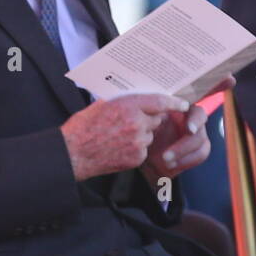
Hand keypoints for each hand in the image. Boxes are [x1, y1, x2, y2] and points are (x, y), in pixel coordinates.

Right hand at [60, 93, 189, 181]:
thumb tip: (137, 97)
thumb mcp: (100, 105)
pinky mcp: (137, 158)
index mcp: (128, 106)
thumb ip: (122, 101)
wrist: (73, 154)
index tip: (182, 103)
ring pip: (149, 136)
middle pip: (156, 119)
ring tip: (118, 137)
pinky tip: (118, 149)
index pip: (160, 101)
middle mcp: (136, 123)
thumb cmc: (82, 128)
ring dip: (140, 135)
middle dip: (147, 120)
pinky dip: (134, 149)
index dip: (173, 102)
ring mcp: (138, 142)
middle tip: (131, 122)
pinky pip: (143, 150)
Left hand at [141, 75, 234, 180]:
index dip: (217, 83)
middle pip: (200, 115)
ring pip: (200, 138)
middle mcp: (190, 115)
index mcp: (177, 104)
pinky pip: (200, 153)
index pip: (198, 90)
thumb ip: (150, 107)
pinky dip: (185, 160)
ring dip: (183, 149)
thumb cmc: (140, 132)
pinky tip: (170, 164)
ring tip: (165, 158)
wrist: (139, 158)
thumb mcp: (140, 117)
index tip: (229, 78)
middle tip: (189, 129)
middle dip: (196, 121)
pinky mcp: (198, 149)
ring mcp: (197, 132)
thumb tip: (156, 99)